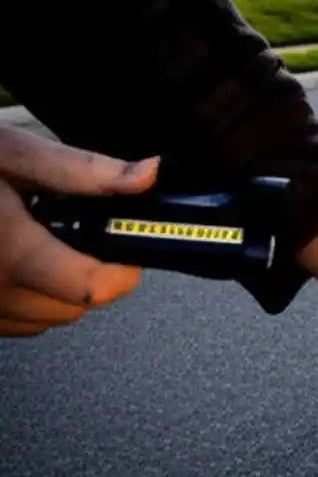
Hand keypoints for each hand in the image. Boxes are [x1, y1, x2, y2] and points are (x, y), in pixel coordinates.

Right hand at [0, 125, 158, 336]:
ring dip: (58, 292)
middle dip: (93, 277)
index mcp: (7, 251)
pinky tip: (14, 259)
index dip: (124, 272)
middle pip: (73, 310)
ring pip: (42, 321)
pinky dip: (25, 299)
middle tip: (85, 236)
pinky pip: (10, 323)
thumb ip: (83, 172)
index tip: (132, 251)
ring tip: (42, 243)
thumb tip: (145, 175)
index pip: (91, 289)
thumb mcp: (11, 154)